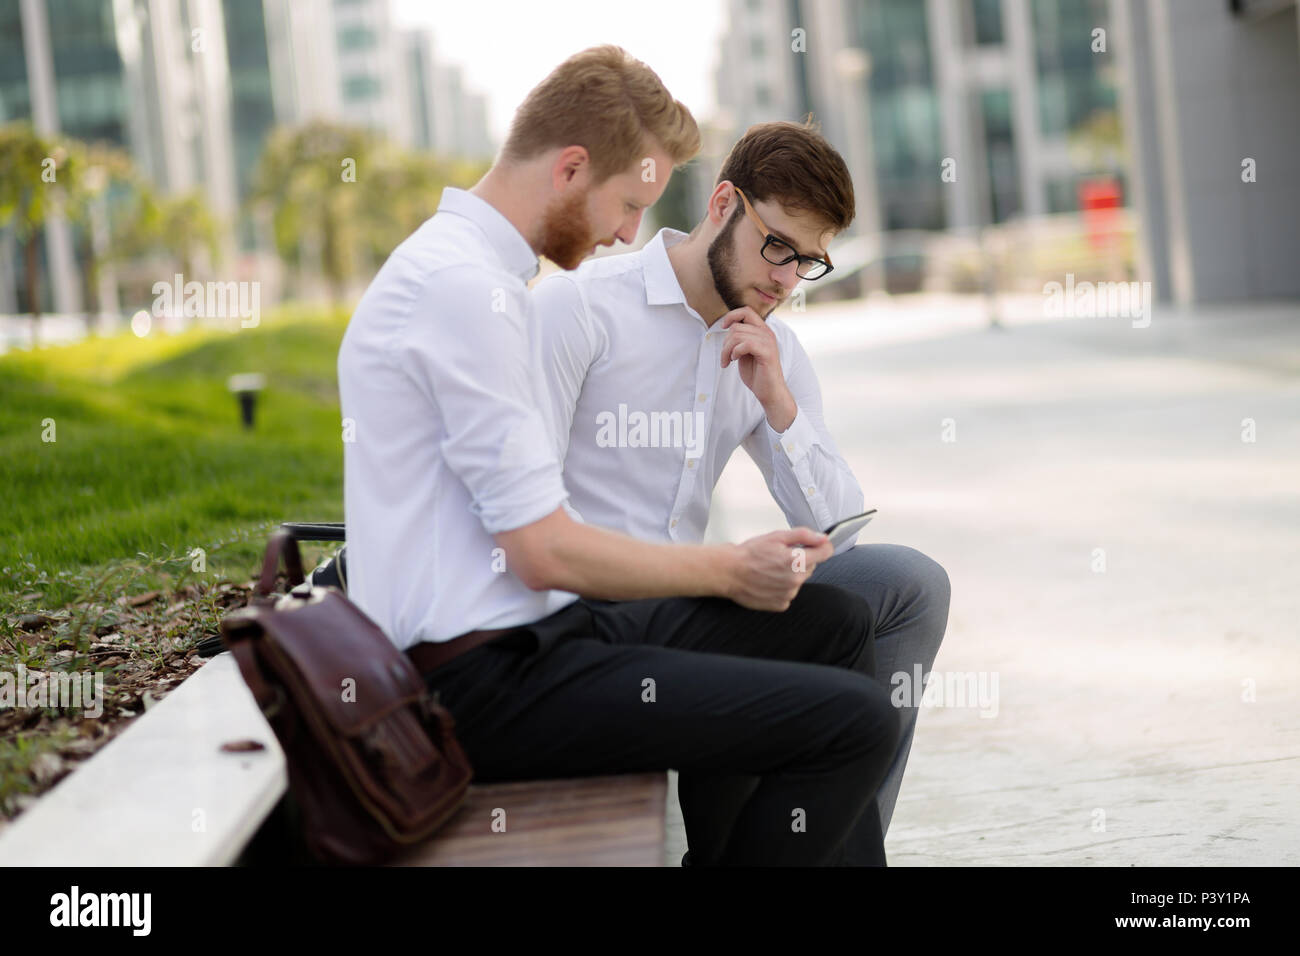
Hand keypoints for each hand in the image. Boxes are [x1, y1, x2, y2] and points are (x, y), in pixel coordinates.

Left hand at [719, 307, 796, 430]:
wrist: (769, 391)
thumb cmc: (757, 374)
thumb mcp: (745, 352)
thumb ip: (740, 339)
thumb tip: (728, 328)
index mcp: (762, 331)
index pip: (746, 311)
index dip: (732, 316)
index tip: (723, 327)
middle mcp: (767, 333)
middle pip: (737, 326)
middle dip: (725, 342)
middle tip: (725, 357)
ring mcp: (768, 342)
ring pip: (738, 335)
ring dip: (727, 350)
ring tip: (727, 361)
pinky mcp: (767, 352)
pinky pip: (746, 344)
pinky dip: (735, 352)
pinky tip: (734, 360)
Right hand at [726, 527, 832, 610]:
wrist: (728, 572)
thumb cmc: (749, 554)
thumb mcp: (776, 536)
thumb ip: (803, 535)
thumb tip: (822, 538)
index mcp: (797, 561)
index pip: (825, 553)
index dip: (822, 546)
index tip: (817, 544)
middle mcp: (796, 580)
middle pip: (811, 566)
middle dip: (801, 559)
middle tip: (781, 556)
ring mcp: (789, 594)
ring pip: (800, 580)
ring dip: (791, 574)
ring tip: (771, 569)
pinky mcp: (781, 604)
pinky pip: (789, 593)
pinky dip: (782, 587)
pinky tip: (769, 581)